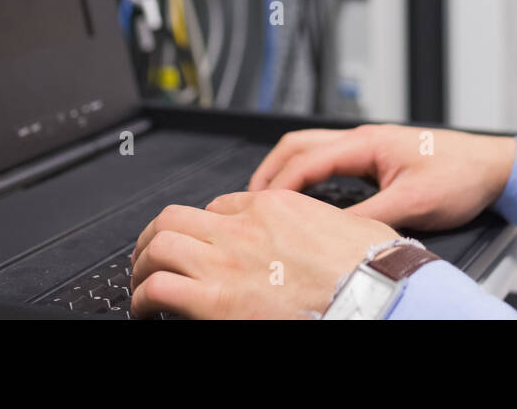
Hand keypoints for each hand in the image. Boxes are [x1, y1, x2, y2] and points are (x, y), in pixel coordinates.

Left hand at [129, 189, 396, 318]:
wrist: (375, 297)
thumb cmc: (372, 271)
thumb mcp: (351, 227)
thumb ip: (326, 224)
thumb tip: (334, 233)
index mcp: (276, 207)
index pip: (221, 206)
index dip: (207, 226)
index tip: (204, 244)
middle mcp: (243, 228)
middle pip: (176, 217)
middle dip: (157, 236)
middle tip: (151, 255)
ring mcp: (225, 261)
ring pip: (158, 245)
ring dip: (143, 265)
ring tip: (141, 284)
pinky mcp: (213, 299)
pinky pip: (158, 289)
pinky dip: (142, 298)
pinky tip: (145, 310)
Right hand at [248, 124, 516, 230]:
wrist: (494, 167)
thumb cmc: (462, 175)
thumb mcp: (413, 204)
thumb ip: (369, 217)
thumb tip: (333, 233)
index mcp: (368, 143)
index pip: (307, 159)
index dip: (278, 184)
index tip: (260, 206)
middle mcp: (365, 138)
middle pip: (300, 145)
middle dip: (270, 170)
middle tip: (251, 199)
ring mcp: (371, 145)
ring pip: (314, 149)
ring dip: (288, 170)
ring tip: (270, 197)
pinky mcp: (379, 156)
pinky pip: (332, 159)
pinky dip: (309, 174)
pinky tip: (308, 195)